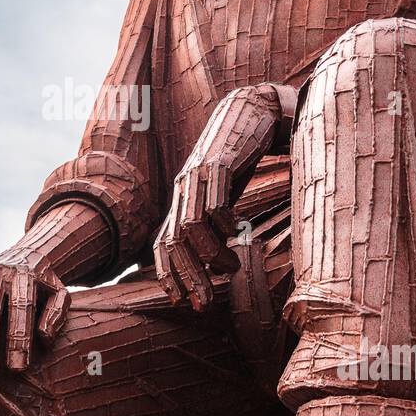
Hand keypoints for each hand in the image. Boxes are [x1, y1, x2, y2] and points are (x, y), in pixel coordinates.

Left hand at [153, 161, 241, 310]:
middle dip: (186, 278)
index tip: (181, 303)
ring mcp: (198, 176)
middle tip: (203, 305)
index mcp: (182, 200)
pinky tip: (237, 230)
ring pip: (191, 226)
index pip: (164, 244)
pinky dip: (223, 223)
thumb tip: (218, 260)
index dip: (168, 275)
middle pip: (174, 242)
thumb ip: (215, 222)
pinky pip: (213, 200)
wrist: (252, 110)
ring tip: (231, 267)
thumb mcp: (222, 193)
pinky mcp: (218, 162)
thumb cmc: (239, 157)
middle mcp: (184, 190)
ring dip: (210, 255)